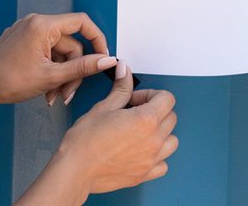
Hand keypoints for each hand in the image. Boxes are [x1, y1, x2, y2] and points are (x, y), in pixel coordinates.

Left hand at [0, 12, 117, 106]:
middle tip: (68, 93)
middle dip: (73, 70)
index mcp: (43, 25)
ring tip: (54, 96)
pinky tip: (46, 89)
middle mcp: (36, 22)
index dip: (97, 39)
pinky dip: (50, 69)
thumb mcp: (51, 76)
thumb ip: (82, 67)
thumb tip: (107, 60)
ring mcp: (28, 30)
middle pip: (70, 43)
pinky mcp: (22, 40)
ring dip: (61, 74)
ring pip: (58, 51)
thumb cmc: (8, 81)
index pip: (81, 22)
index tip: (103, 58)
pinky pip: (46, 51)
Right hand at [56, 60, 177, 193]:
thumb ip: (121, 88)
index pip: (167, 98)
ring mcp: (151, 160)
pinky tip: (141, 151)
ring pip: (172, 141)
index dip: (151, 94)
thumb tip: (125, 71)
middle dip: (155, 110)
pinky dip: (157, 156)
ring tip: (140, 132)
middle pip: (171, 118)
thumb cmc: (86, 140)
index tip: (135, 99)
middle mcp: (153, 140)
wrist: (76, 169)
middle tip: (134, 112)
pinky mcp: (145, 175)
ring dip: (161, 133)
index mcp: (145, 120)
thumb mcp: (104, 107)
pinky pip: (163, 164)